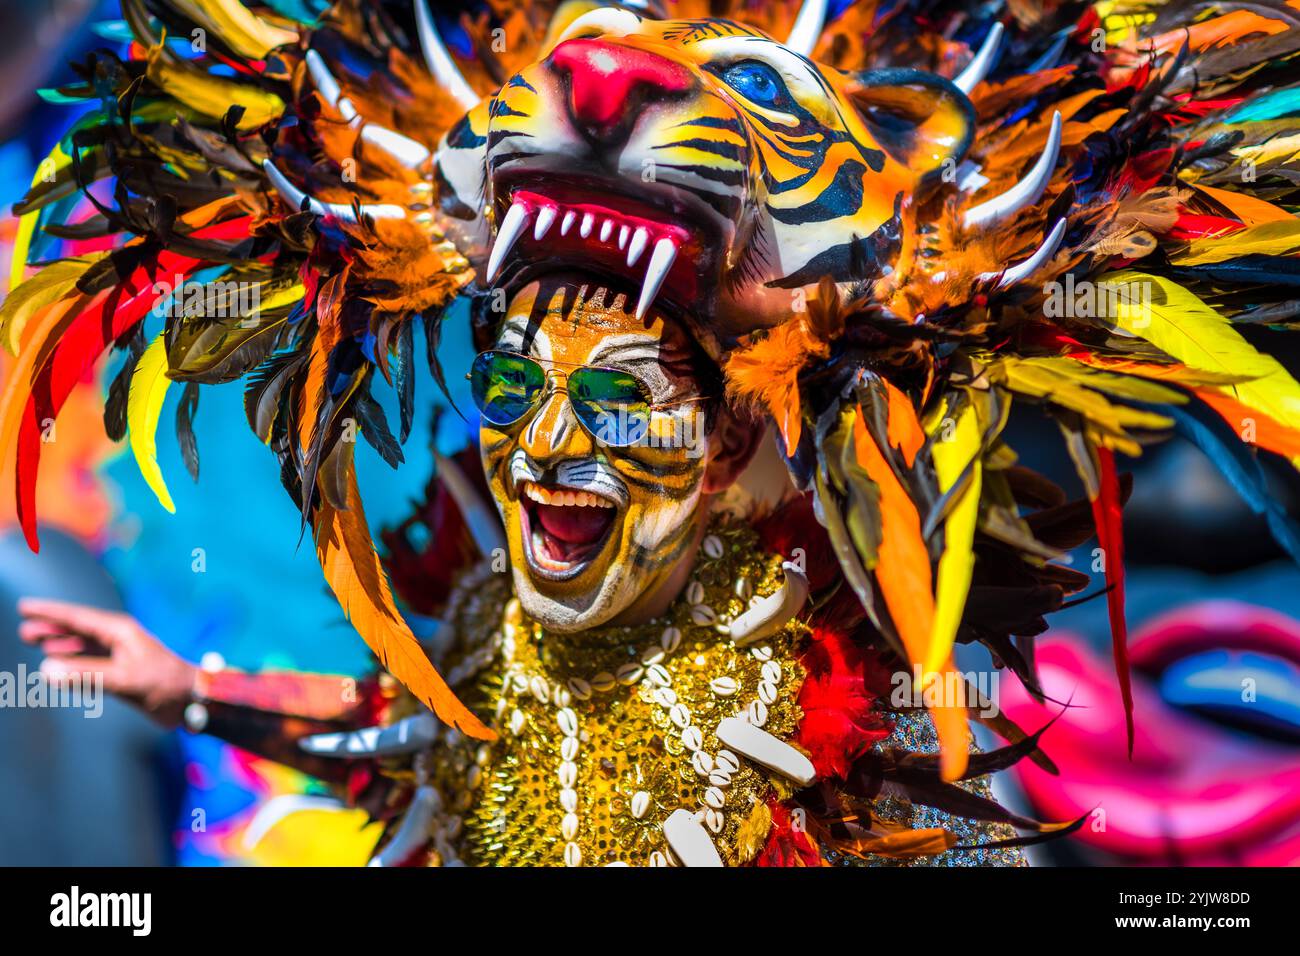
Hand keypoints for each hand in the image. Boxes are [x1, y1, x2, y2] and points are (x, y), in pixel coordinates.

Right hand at [17, 598, 198, 727]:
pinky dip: (73, 663)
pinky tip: (60, 665)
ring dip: (60, 644)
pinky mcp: (122, 671)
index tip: (25, 607)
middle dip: (51, 628)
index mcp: (120, 631)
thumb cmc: (164, 684)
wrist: (192, 700)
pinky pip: (90, 663)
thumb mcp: (125, 678)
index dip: (50, 613)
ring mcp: (120, 655)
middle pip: (77, 629)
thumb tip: (47, 670)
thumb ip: (86, 674)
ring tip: (36, 642)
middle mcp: (118, 639)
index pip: (77, 618)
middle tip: (24, 630)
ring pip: (82, 646)